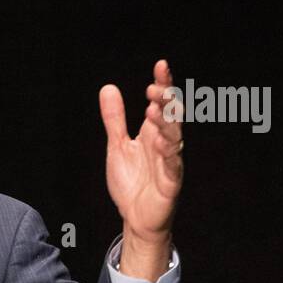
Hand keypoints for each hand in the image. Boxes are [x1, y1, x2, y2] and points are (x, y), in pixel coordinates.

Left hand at [100, 59, 182, 243]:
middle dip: (165, 101)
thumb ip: (114, 119)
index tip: (161, 65)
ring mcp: (170, 162)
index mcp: (153, 133)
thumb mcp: (117, 146)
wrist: (135, 217)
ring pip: (174, 138)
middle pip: (171, 117)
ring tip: (153, 109)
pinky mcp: (171, 182)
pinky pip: (172, 165)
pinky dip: (168, 152)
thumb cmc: (131, 182)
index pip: (161, 104)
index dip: (163, 84)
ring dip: (165, 123)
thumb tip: (108, 88)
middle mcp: (165, 144)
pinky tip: (161, 141)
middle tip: (153, 88)